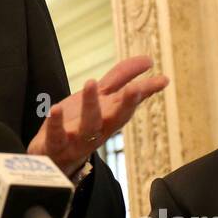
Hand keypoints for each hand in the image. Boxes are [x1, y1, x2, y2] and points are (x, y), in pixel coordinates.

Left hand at [26, 55, 169, 175]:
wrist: (54, 157)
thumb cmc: (81, 123)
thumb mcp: (101, 99)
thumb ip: (121, 78)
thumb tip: (149, 60)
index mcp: (110, 115)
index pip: (131, 102)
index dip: (147, 91)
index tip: (163, 79)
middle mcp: (99, 128)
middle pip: (117, 118)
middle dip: (127, 104)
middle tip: (135, 88)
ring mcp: (78, 139)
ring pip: (88, 126)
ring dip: (91, 106)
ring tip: (91, 82)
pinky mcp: (57, 145)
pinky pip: (57, 136)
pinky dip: (57, 123)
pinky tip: (55, 108)